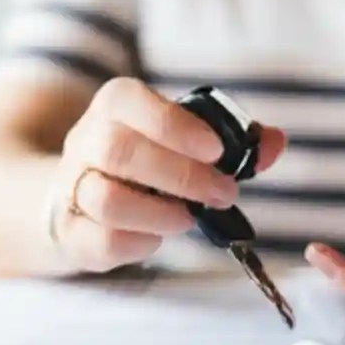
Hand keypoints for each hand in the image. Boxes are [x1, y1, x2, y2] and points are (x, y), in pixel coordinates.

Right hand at [53, 77, 285, 272]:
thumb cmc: (145, 161)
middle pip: (118, 151)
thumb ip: (234, 139)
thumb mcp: (183, 138)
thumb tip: (274, 142)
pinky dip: (137, 243)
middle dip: (181, 175)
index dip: (175, 125)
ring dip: (159, 213)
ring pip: (105, 199)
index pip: (130, 101)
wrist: (78, 196)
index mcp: (115, 105)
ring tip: (189, 219)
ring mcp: (71, 187)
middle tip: (224, 193)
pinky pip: (99, 240)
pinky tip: (158, 237)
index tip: (216, 150)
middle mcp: (86, 140)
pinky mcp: (70, 231)